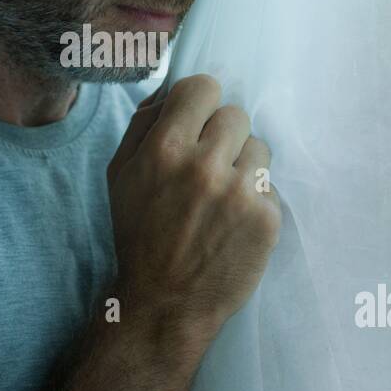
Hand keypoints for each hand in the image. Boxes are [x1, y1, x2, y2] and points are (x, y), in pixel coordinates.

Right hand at [106, 74, 281, 341]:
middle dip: (222, 137)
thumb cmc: (140, 234)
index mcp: (165, 149)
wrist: (165, 302)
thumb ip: (144, 124)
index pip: (203, 87)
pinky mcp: (266, 218)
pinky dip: (253, 200)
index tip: (197, 124)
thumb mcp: (121, 174)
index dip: (199, 104)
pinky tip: (233, 223)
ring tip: (222, 197)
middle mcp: (204, 166)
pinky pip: (268, 185)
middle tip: (208, 167)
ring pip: (259, 147)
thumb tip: (174, 91)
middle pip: (235, 115)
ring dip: (243, 166)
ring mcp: (239, 193)